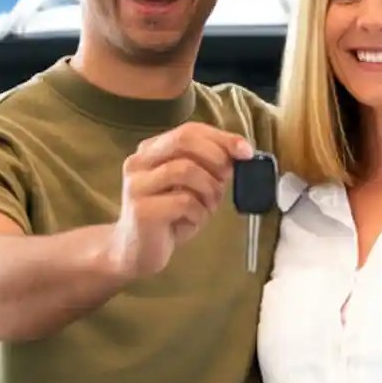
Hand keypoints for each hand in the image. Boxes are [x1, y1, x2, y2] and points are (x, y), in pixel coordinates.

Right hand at [110, 122, 253, 280]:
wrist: (135, 252)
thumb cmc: (169, 217)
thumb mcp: (192, 186)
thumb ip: (209, 166)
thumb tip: (240, 152)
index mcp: (151, 150)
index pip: (189, 130)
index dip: (221, 138)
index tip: (245, 151)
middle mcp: (139, 162)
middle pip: (183, 141)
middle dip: (216, 157)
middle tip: (226, 179)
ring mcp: (137, 185)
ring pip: (185, 170)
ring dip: (209, 189)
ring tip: (209, 206)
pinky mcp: (142, 210)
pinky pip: (184, 202)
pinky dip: (199, 212)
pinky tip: (193, 220)